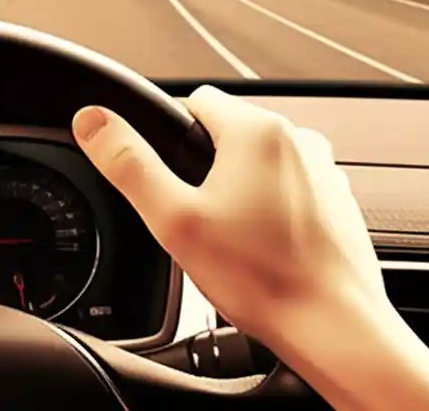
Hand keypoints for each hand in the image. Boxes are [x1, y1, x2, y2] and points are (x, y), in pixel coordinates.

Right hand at [73, 86, 383, 340]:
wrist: (333, 327)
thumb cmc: (262, 278)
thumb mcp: (174, 219)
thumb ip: (128, 163)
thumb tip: (92, 120)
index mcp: (257, 130)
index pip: (194, 101)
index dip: (171, 142)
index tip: (173, 185)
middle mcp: (298, 139)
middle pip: (225, 134)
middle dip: (204, 171)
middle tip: (200, 222)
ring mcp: (323, 170)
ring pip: (256, 165)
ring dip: (238, 191)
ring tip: (233, 242)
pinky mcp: (336, 202)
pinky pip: (286, 191)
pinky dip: (270, 212)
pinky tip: (263, 251)